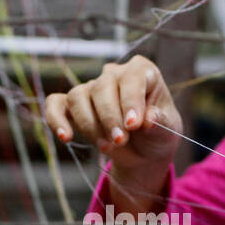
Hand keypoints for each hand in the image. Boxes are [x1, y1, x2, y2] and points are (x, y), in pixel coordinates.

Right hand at [43, 55, 182, 209]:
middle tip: (120, 141)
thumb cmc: (158, 133)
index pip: (131, 77)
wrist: (145, 152)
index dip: (130, 100)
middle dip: (109, 117)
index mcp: (142, 71)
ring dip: (89, 125)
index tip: (133, 125)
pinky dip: (56, 120)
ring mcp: (92, 89)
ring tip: (106, 146)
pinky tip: (66, 137)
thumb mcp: (168, 130)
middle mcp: (114, 75)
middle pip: (101, 87)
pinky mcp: (74, 106)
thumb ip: (161, 121)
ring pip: (78, 97)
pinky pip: (55, 105)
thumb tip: (149, 118)